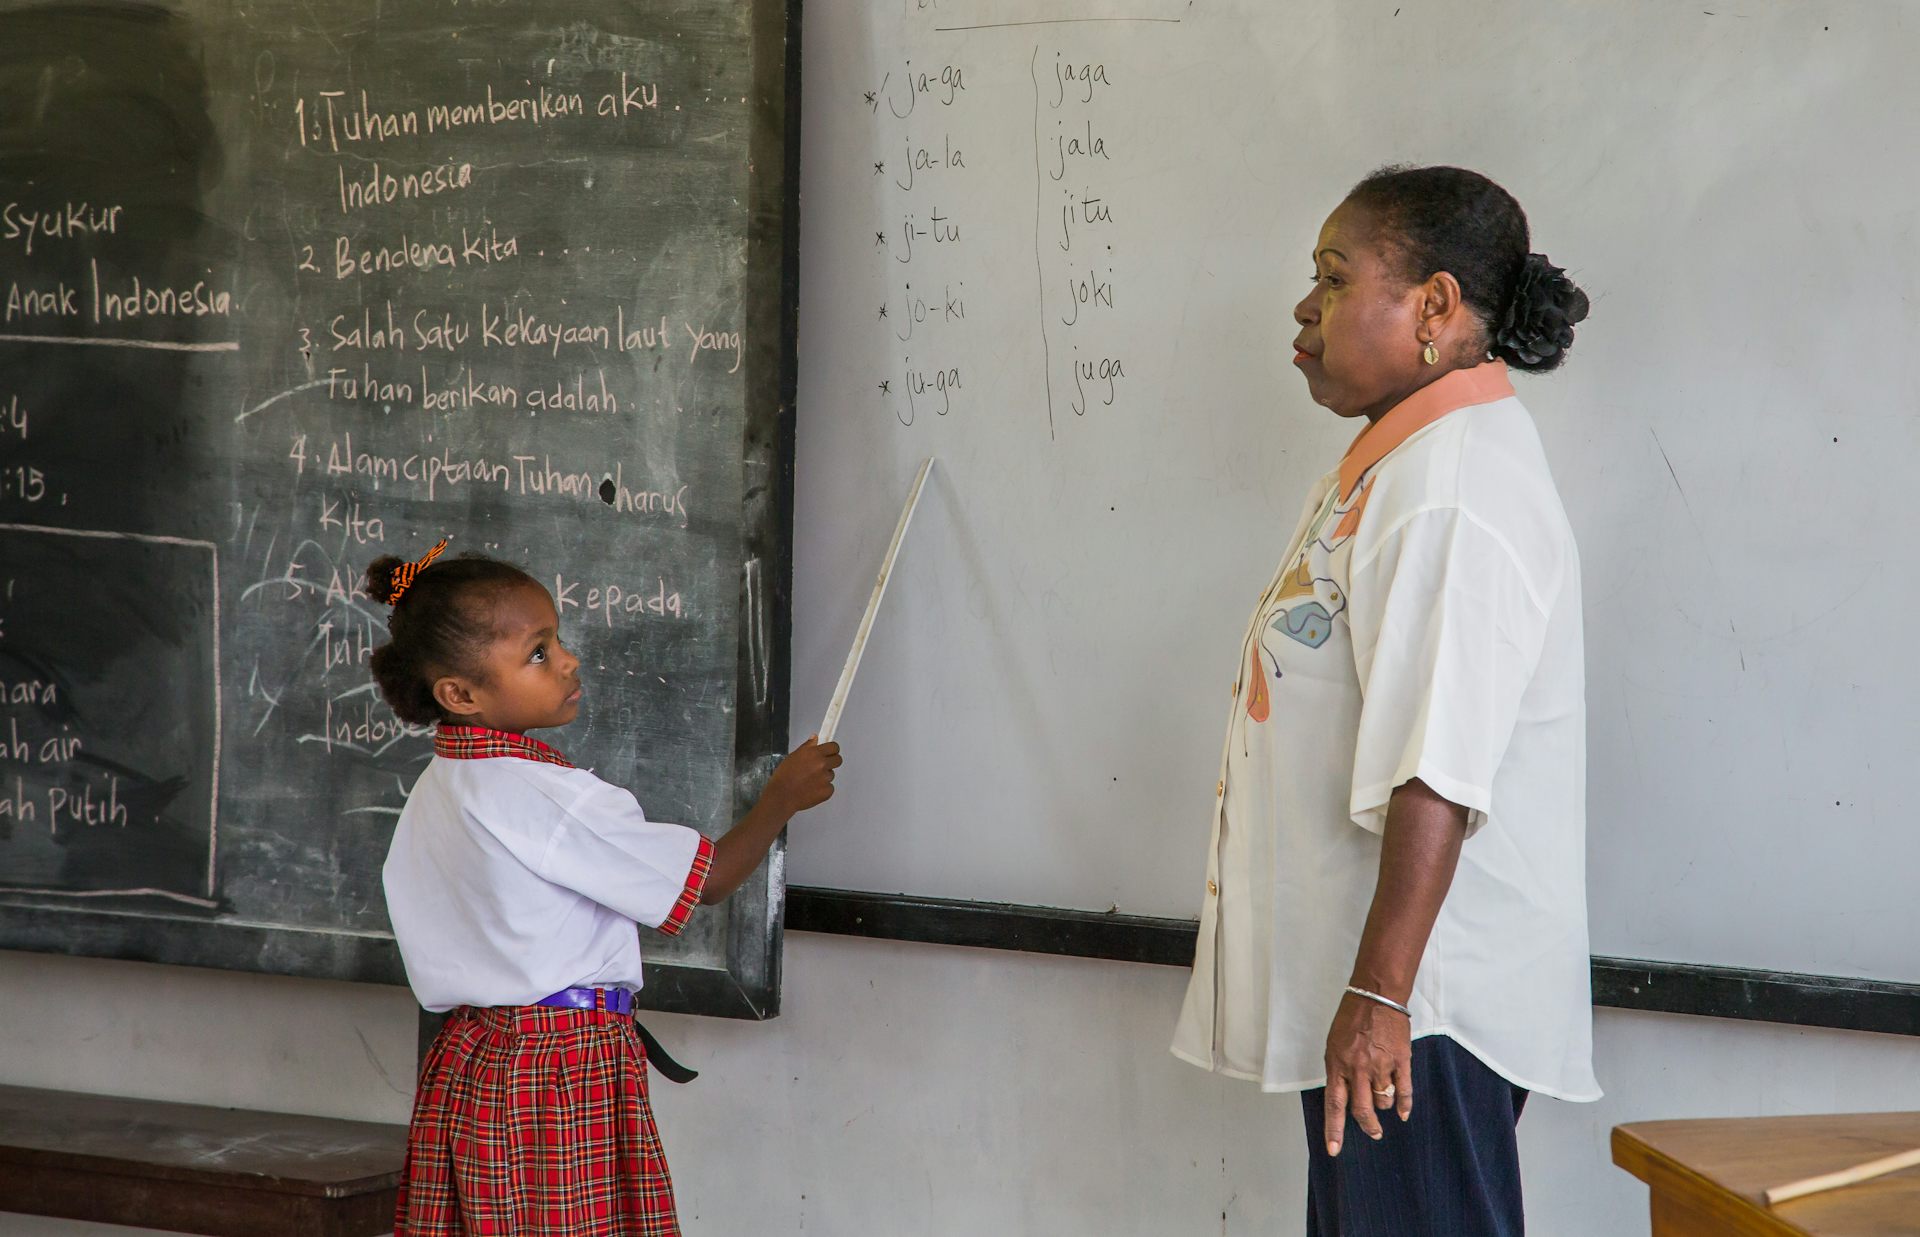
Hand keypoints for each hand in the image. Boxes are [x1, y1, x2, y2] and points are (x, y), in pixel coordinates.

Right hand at [762, 736, 841, 816]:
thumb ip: (807, 747)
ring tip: (809, 781)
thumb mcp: (793, 756)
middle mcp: (822, 764)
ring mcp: (825, 778)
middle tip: (821, 767)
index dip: (832, 750)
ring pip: (831, 775)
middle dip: (832, 762)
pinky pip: (829, 787)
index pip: (834, 747)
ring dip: (824, 777)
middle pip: (838, 760)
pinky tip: (811, 789)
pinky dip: (822, 789)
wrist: (781, 796)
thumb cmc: (783, 777)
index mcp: (814, 754)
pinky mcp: (827, 791)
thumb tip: (814, 738)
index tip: (829, 752)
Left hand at [1322, 991, 1412, 1155]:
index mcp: (1338, 1064)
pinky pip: (1404, 1091)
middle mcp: (1358, 1068)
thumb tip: (1344, 1095)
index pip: (1334, 1104)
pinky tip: (1403, 1114)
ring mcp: (1381, 1065)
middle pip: (1362, 1110)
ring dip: (1383, 1107)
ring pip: (1383, 1102)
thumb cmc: (1352, 1018)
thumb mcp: (1334, 1044)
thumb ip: (1338, 1070)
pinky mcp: (1401, 1061)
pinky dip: (1404, 1105)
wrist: (1376, 996)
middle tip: (1372, 1133)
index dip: (1334, 1130)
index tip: (1334, 1150)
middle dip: (1367, 1127)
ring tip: (1382, 1100)